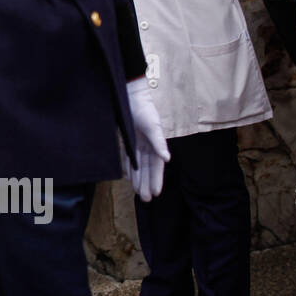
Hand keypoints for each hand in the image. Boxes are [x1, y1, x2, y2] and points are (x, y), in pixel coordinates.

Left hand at [125, 78, 169, 201]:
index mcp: (156, 143)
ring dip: (139, 178)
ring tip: (139, 193)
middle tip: (146, 199)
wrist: (130, 95)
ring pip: (138, 165)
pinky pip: (128, 157)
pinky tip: (129, 177)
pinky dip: (129, 167)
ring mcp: (137, 143)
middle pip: (147, 169)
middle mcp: (148, 145)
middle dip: (147, 183)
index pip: (157, 166)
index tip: (156, 193)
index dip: (156, 179)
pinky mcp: (128, 139)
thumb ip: (159, 142)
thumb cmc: (144, 109)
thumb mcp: (152, 126)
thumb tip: (167, 159)